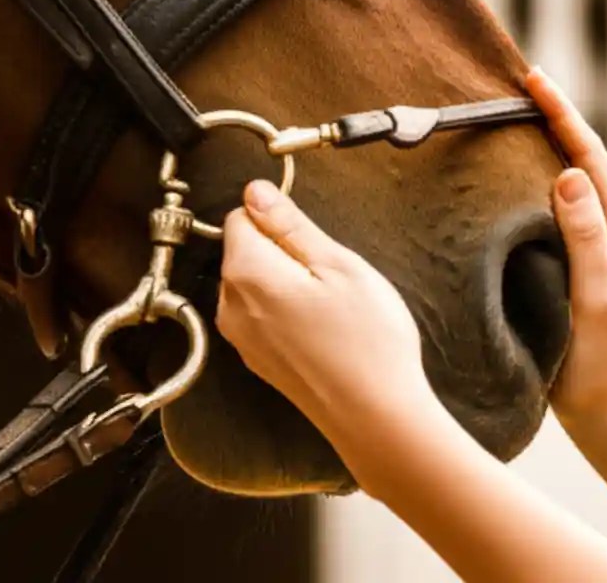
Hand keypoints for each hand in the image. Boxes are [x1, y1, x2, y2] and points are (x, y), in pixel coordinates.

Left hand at [216, 180, 433, 443]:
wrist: (374, 415)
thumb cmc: (367, 341)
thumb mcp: (338, 264)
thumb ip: (290, 225)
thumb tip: (255, 192)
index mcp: (247, 274)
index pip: (240, 217)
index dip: (279, 218)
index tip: (313, 237)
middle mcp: (231, 306)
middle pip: (246, 251)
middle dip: (284, 251)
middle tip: (332, 274)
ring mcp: (242, 338)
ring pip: (256, 284)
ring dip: (288, 282)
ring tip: (332, 304)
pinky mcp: (259, 360)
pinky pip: (264, 315)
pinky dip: (289, 311)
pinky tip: (324, 328)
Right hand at [526, 68, 606, 427]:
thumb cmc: (605, 361)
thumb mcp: (600, 299)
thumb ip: (588, 240)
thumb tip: (571, 173)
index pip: (590, 154)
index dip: (562, 114)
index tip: (532, 79)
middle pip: (579, 156)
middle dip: (548, 117)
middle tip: (508, 84)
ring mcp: (593, 243)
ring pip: (564, 178)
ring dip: (537, 146)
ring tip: (501, 117)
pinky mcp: (573, 260)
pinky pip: (549, 207)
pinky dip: (528, 182)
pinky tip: (500, 180)